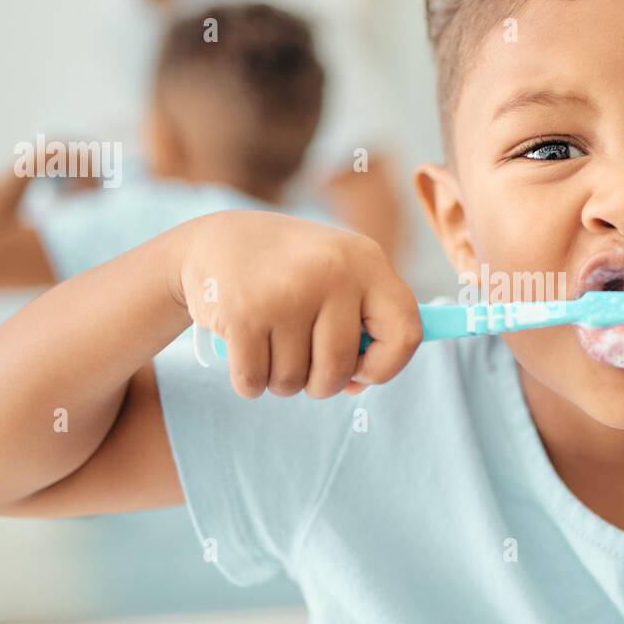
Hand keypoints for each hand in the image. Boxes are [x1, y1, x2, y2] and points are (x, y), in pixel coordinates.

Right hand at [170, 210, 421, 398]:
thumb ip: (362, 325)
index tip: (362, 368)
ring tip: (271, 343)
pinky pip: (254, 381)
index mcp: (366, 261)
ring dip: (280, 378)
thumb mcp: (338, 275)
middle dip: (321, 382)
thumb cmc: (290, 273)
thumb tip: (362, 382)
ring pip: (294, 381)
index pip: (406, 333)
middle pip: (340, 368)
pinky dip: (249, 380)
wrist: (216, 241)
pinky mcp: (243, 313)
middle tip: (303, 359)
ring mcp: (286, 292)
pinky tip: (244, 348)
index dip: (387, 366)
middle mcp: (331, 272)